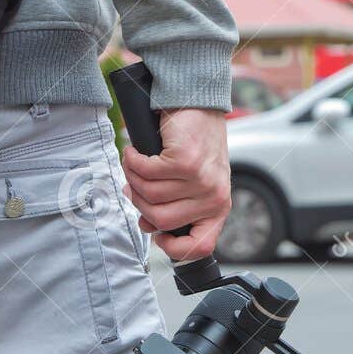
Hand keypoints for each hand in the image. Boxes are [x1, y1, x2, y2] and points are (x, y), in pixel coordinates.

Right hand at [121, 108, 230, 260]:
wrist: (201, 105)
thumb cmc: (196, 144)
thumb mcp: (194, 183)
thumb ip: (175, 206)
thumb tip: (148, 225)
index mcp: (219, 207)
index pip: (201, 247)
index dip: (173, 248)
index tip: (156, 234)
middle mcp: (214, 197)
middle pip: (161, 219)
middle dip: (140, 202)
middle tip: (134, 185)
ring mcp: (201, 179)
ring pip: (150, 194)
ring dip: (133, 177)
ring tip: (134, 164)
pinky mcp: (186, 161)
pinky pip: (146, 172)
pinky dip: (133, 161)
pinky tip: (135, 152)